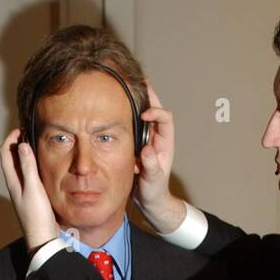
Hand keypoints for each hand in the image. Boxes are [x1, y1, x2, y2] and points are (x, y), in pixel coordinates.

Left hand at [0, 128, 58, 252]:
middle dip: (17, 143)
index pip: (5, 154)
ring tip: (35, 145)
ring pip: (20, 167)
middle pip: (11, 159)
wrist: (42, 237)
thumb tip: (21, 145)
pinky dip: (32, 165)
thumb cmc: (36, 215)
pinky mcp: (32, 196)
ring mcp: (23, 191)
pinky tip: (42, 165)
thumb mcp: (33, 188)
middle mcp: (15, 184)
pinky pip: (28, 175)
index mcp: (12, 181)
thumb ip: (27, 167)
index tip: (20, 129)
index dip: (10, 139)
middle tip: (28, 133)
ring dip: (24, 154)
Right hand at [132, 82, 185, 232]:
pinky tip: (114, 108)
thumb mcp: (152, 180)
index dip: (156, 112)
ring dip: (135, 101)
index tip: (144, 114)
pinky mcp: (135, 144)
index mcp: (165, 143)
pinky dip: (125, 115)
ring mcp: (146, 140)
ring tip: (124, 86)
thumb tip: (147, 150)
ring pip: (142, 115)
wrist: (149, 202)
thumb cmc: (154, 192)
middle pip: (154, 109)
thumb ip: (151, 166)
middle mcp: (157, 138)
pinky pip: (132, 125)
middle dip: (147, 94)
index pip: (165, 118)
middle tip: (137, 78)